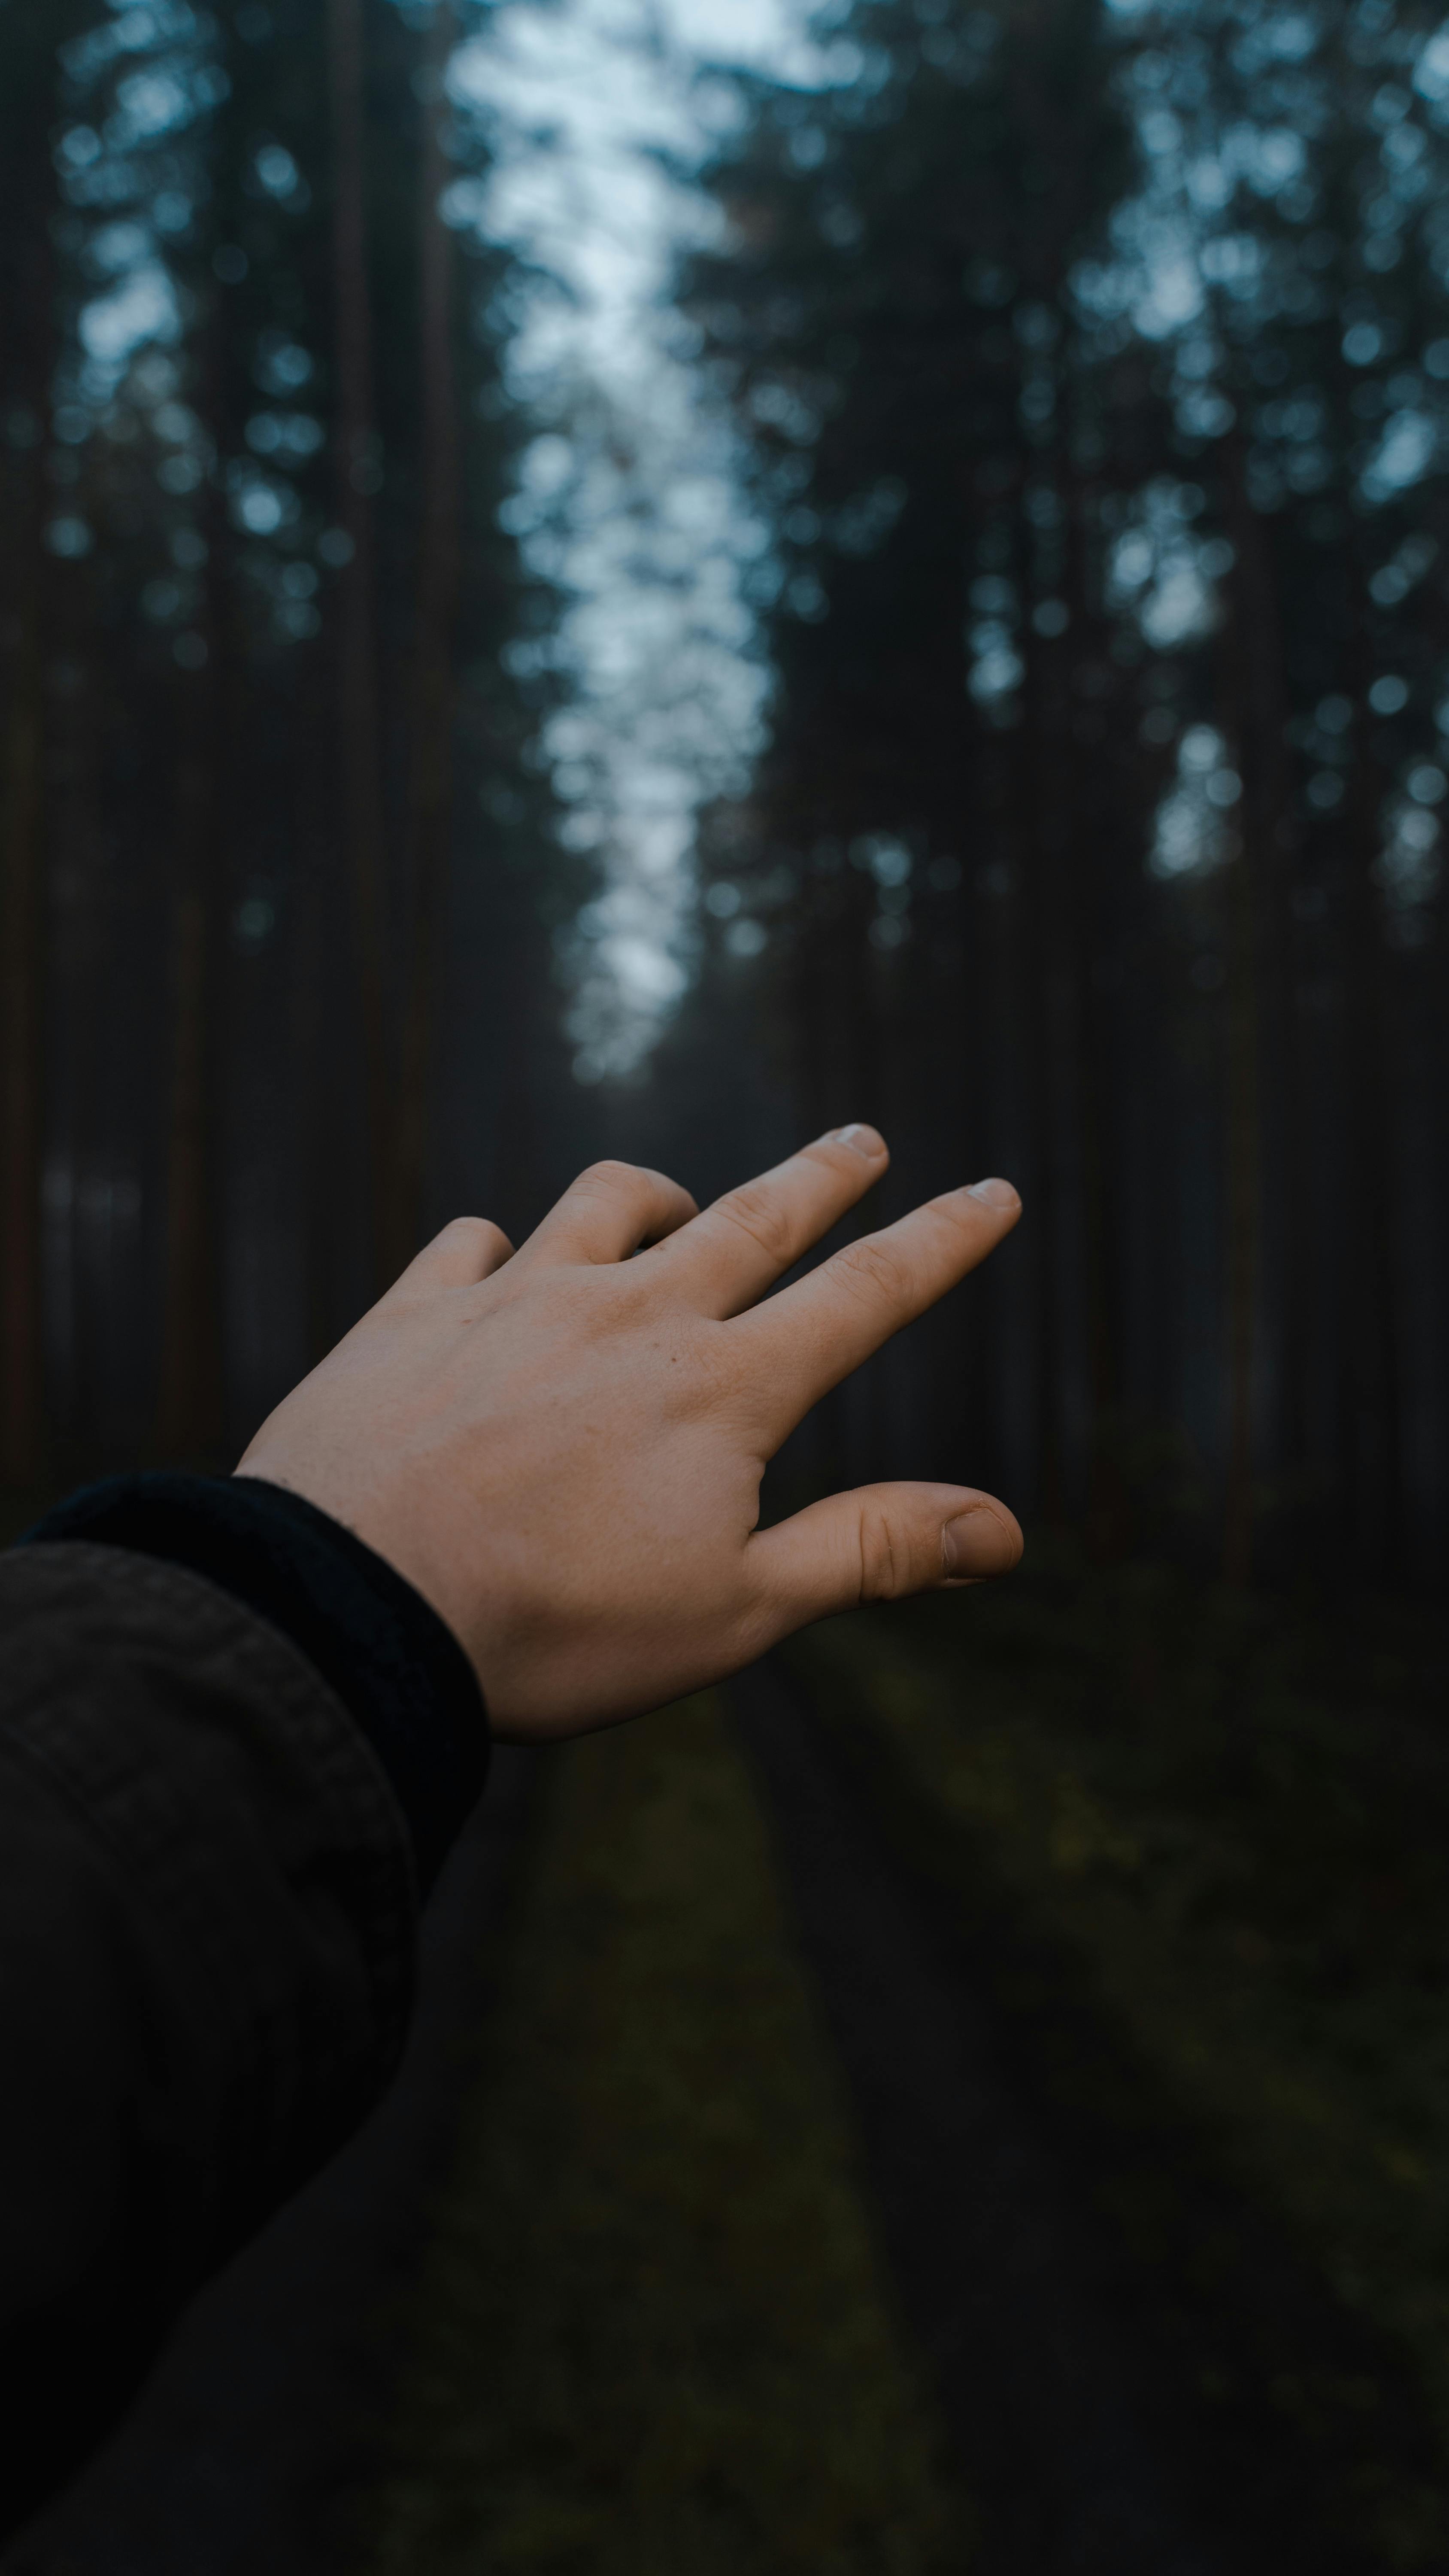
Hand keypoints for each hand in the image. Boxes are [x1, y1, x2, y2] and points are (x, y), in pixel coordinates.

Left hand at [236, 1128, 1022, 1739]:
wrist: (349, 1613)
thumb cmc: (552, 1630)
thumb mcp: (735, 1612)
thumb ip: (868, 1553)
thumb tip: (1004, 1530)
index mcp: (720, 1390)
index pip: (863, 1296)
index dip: (940, 1242)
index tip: (994, 1192)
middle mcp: (628, 1318)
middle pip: (752, 1218)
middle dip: (821, 1175)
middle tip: (862, 1137)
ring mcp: (514, 1303)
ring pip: (606, 1203)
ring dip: (658, 1196)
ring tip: (676, 1201)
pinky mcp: (412, 1316)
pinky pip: (469, 1243)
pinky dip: (499, 1244)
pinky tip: (498, 1259)